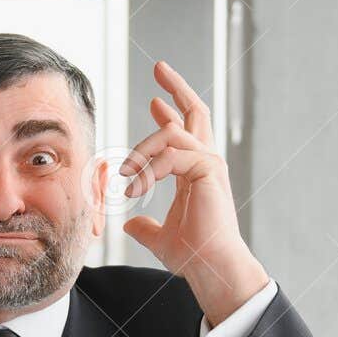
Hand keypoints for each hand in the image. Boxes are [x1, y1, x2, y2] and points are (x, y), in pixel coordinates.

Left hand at [119, 60, 268, 326]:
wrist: (211, 268)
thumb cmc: (193, 256)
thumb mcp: (159, 237)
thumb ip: (145, 227)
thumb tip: (129, 225)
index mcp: (197, 172)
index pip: (187, 131)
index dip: (170, 111)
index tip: (154, 100)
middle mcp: (206, 163)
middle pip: (196, 111)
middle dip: (177, 86)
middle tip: (158, 67)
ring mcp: (210, 164)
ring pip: (172, 133)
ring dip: (142, 149)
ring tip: (126, 175)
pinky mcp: (208, 171)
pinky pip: (174, 154)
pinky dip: (150, 168)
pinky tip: (136, 187)